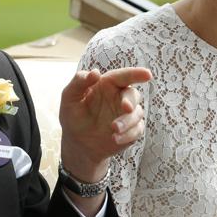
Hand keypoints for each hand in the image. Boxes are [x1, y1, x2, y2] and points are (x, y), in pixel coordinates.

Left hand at [58, 67, 150, 181]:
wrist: (78, 143)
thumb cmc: (73, 116)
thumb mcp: (69, 97)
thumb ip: (79, 82)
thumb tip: (96, 72)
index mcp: (108, 85)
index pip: (124, 76)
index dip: (136, 73)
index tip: (147, 74)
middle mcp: (120, 97)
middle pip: (134, 95)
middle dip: (131, 101)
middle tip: (125, 107)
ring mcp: (127, 114)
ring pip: (137, 113)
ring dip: (128, 121)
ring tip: (114, 129)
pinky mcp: (131, 130)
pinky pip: (137, 130)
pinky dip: (128, 135)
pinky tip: (115, 139)